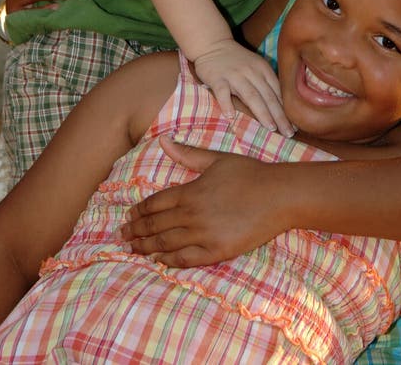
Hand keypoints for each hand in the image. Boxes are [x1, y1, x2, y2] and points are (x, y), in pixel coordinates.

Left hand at [119, 136, 286, 264]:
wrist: (278, 196)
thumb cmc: (249, 174)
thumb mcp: (217, 159)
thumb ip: (187, 154)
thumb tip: (163, 140)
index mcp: (190, 191)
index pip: (155, 204)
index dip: (139, 211)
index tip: (129, 215)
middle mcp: (192, 214)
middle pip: (155, 226)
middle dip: (136, 231)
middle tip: (122, 235)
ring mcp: (204, 235)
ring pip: (166, 244)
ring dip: (146, 247)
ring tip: (133, 249)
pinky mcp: (217, 251)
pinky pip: (186, 259)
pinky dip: (169, 261)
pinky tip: (159, 261)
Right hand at [193, 38, 293, 136]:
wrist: (213, 44)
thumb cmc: (237, 60)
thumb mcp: (256, 66)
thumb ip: (267, 83)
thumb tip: (283, 106)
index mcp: (263, 69)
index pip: (278, 92)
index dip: (287, 109)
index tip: (295, 126)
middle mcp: (251, 72)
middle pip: (268, 96)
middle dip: (280, 116)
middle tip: (288, 133)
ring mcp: (234, 75)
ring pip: (250, 95)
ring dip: (262, 112)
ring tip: (270, 127)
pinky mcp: (217, 78)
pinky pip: (222, 92)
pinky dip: (226, 104)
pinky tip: (231, 116)